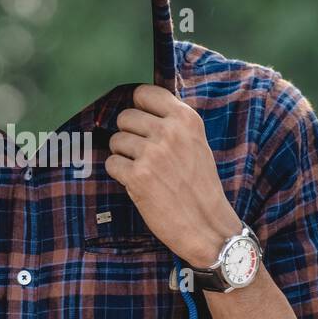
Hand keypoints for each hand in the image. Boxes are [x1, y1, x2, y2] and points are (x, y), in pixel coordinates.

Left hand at [105, 84, 239, 267]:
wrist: (206, 225)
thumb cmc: (200, 185)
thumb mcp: (196, 143)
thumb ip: (172, 123)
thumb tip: (137, 107)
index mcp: (186, 119)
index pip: (144, 93)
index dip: (139, 108)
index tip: (143, 123)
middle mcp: (168, 132)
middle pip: (125, 116)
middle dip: (129, 134)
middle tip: (144, 154)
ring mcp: (152, 153)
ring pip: (115, 140)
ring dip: (124, 156)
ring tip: (144, 170)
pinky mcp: (137, 176)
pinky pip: (111, 163)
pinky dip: (119, 174)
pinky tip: (138, 183)